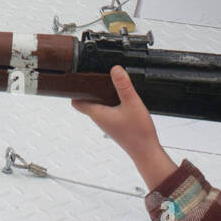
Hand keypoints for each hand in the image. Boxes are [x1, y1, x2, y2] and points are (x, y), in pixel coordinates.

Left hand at [73, 66, 175, 188]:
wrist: (146, 152)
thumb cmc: (138, 133)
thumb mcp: (132, 103)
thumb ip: (124, 86)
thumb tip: (115, 69)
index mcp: (98, 113)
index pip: (77, 102)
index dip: (74, 90)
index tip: (77, 78)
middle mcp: (100, 118)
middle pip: (88, 101)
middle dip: (90, 88)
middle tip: (94, 74)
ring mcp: (107, 122)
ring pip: (99, 105)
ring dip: (101, 95)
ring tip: (108, 82)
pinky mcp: (116, 124)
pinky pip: (108, 110)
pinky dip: (111, 101)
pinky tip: (121, 96)